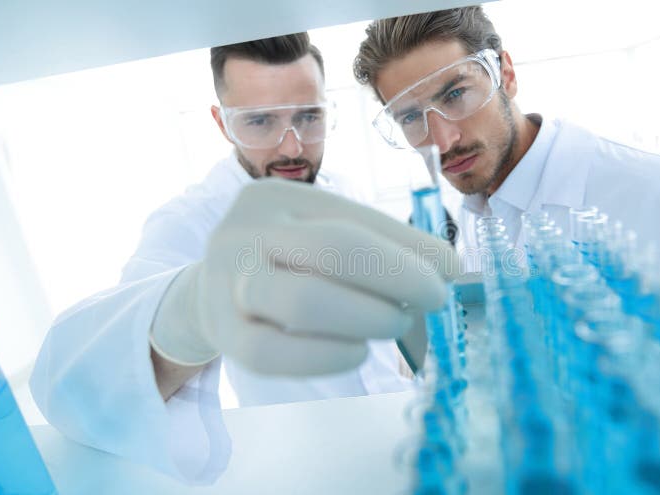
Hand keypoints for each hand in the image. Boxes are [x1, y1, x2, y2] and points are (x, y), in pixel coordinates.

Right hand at [150, 180, 456, 374]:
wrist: (208, 291)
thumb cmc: (284, 261)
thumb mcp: (319, 234)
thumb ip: (376, 245)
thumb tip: (446, 268)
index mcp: (278, 198)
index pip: (356, 220)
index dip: (413, 248)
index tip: (451, 270)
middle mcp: (248, 231)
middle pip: (336, 250)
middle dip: (401, 278)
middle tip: (434, 299)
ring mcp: (228, 282)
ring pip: (307, 302)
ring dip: (370, 318)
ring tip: (396, 324)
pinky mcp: (223, 333)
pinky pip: (274, 353)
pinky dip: (327, 356)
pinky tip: (356, 352)